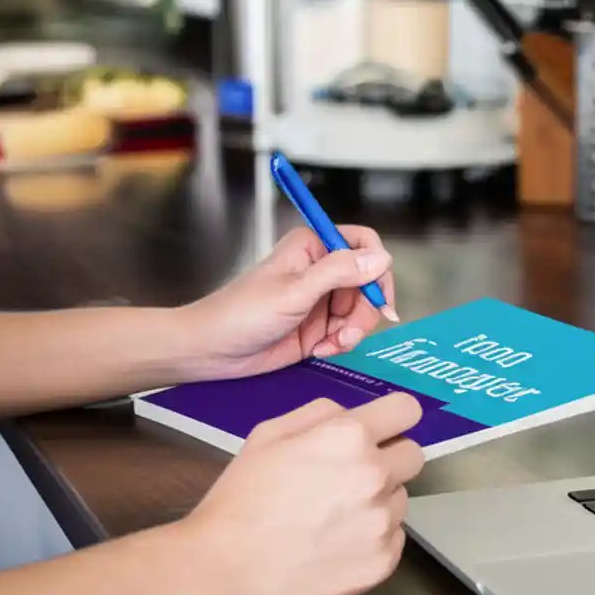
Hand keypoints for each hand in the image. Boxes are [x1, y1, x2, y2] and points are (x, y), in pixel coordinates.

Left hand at [179, 225, 398, 380]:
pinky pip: (347, 332)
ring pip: (361, 311)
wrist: (212, 350)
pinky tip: (320, 351)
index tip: (378, 295)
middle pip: (369, 283)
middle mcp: (321, 270)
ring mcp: (321, 300)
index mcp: (314, 247)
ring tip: (332, 344)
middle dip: (365, 310)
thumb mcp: (295, 291)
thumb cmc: (242, 313)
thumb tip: (382, 258)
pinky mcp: (318, 327)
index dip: (377, 267)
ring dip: (352, 331)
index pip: (364, 244)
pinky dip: (340, 344)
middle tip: (348, 331)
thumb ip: (339, 272)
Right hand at [183, 393, 424, 594]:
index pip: (407, 410)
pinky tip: (336, 545)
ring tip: (334, 518)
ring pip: (401, 499)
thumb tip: (352, 416)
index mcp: (349, 438)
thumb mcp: (268, 434)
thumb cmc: (241, 498)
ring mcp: (383, 522)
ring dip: (378, 502)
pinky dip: (373, 539)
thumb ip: (319, 414)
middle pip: (413, 455)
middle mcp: (376, 475)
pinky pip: (394, 538)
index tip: (384, 430)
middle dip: (388, 459)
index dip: (394, 418)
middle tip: (351, 477)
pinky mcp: (383, 561)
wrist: (226, 570)